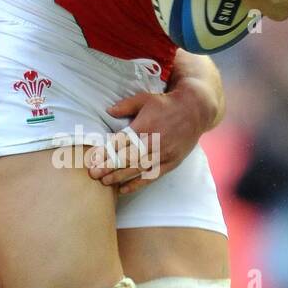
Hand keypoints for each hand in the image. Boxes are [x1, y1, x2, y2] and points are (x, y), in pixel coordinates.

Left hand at [86, 86, 210, 196]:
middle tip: (94, 174)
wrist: (195, 110)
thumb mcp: (145, 98)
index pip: (120, 143)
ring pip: (138, 169)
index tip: (92, 160)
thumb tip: (108, 110)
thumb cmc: (166, 104)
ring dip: (120, 177)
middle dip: (109, 167)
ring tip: (104, 182)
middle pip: (127, 158)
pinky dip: (137, 184)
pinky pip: (152, 176)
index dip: (105, 153)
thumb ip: (126, 105)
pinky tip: (124, 189)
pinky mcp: (171, 162)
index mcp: (144, 126)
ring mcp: (163, 154)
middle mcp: (153, 142)